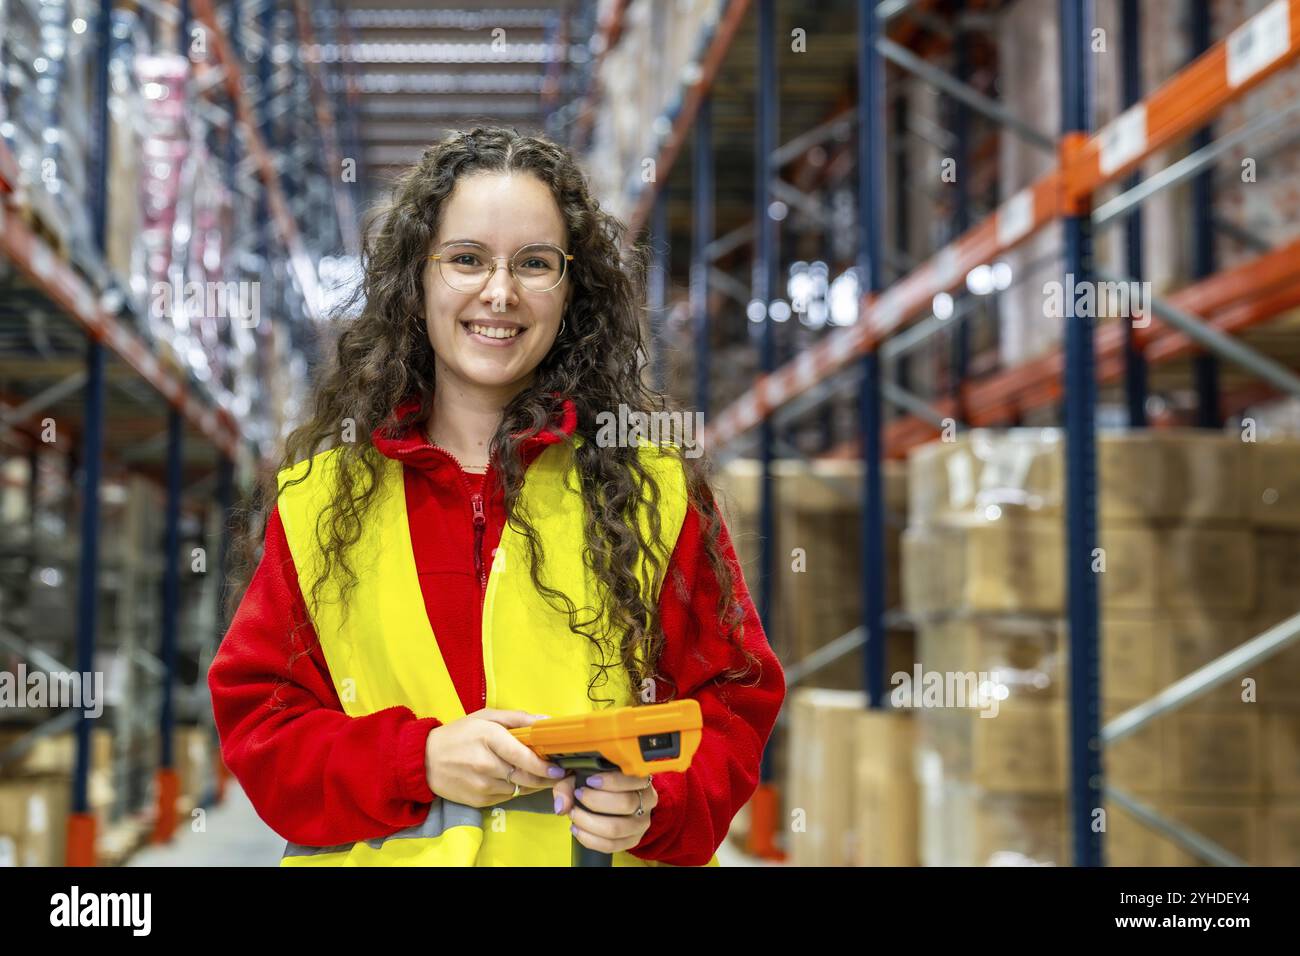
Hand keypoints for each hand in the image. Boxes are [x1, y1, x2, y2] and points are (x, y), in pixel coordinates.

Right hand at [424, 708, 566, 807]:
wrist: (423, 761)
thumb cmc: (459, 734)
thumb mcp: (486, 717)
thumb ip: (518, 718)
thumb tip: (547, 721)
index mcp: (488, 739)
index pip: (523, 756)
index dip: (544, 765)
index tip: (559, 767)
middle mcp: (485, 765)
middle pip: (526, 777)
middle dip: (546, 778)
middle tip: (557, 773)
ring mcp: (482, 786)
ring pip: (519, 789)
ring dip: (531, 783)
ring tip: (537, 774)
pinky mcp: (479, 801)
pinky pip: (507, 797)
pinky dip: (514, 789)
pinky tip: (512, 779)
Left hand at [553, 771, 657, 853]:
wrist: (613, 799)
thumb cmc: (598, 783)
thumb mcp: (583, 775)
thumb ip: (568, 785)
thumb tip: (562, 806)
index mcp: (641, 779)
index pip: (632, 779)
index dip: (611, 781)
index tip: (590, 781)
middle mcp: (647, 800)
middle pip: (625, 803)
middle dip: (595, 801)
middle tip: (578, 796)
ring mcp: (642, 822)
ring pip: (617, 828)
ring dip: (589, 823)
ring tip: (574, 815)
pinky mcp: (633, 840)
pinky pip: (612, 845)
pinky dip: (590, 839)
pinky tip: (577, 830)